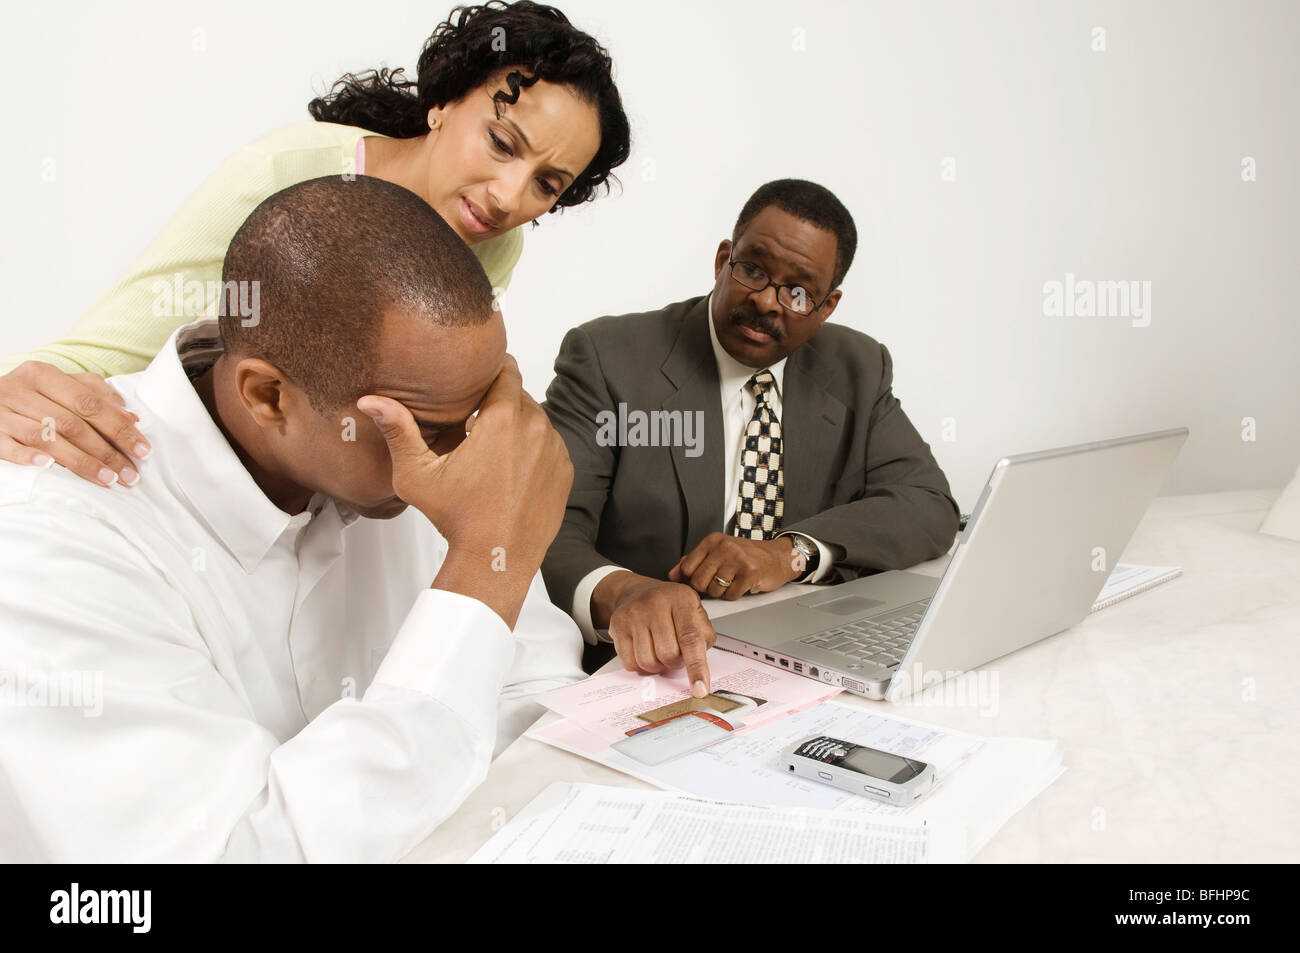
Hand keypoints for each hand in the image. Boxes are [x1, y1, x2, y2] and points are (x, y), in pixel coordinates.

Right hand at [0, 361, 150, 485]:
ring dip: (80, 461)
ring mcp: (0, 411)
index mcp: (43, 374)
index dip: (119, 428)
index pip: (90, 403)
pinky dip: (28, 455)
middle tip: (129, 473)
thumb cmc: (28, 397)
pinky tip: (48, 466)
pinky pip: (7, 445)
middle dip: (106, 451)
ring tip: (107, 479)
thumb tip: (131, 417)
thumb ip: (95, 396)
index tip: (142, 449)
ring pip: (46, 437)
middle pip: (72, 423)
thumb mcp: (59, 387)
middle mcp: (20, 389)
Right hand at [357, 356, 572, 626]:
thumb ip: (398, 430)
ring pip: (536, 420)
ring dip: (517, 426)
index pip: (506, 371)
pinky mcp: (565, 470)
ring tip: (491, 448)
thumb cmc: (457, 518)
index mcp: (503, 419)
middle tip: (475, 420)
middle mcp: (536, 428)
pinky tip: (510, 469)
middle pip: (519, 396)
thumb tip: (370, 400)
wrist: (496, 558)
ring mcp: (555, 450)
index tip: (477, 378)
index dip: (491, 371)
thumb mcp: (417, 474)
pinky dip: (533, 449)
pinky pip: (550, 445)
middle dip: (499, 402)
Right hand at [595, 572, 715, 696]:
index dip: (697, 667)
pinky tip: (644, 649)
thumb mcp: (695, 612)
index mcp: (682, 600)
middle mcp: (657, 604)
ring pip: (648, 662)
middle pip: (668, 655)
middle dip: (675, 663)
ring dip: (657, 666)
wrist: (636, 591)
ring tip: (659, 651)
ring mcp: (635, 614)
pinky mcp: (618, 625)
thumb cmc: (669, 606)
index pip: (691, 639)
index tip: (700, 689)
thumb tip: (702, 667)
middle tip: (675, 653)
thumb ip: (703, 637)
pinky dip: (640, 665)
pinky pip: (630, 663)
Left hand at [668, 533, 801, 599]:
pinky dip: (735, 595)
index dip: (692, 580)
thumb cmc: (747, 556)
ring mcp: (737, 559)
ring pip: (714, 590)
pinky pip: (731, 595)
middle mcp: (724, 547)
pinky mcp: (750, 573)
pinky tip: (741, 586)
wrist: (778, 557)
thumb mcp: (717, 553)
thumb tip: (672, 574)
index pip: (687, 568)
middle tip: (719, 582)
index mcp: (712, 541)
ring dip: (722, 592)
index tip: (701, 580)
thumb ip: (693, 562)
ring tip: (732, 582)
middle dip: (707, 588)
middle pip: (699, 581)